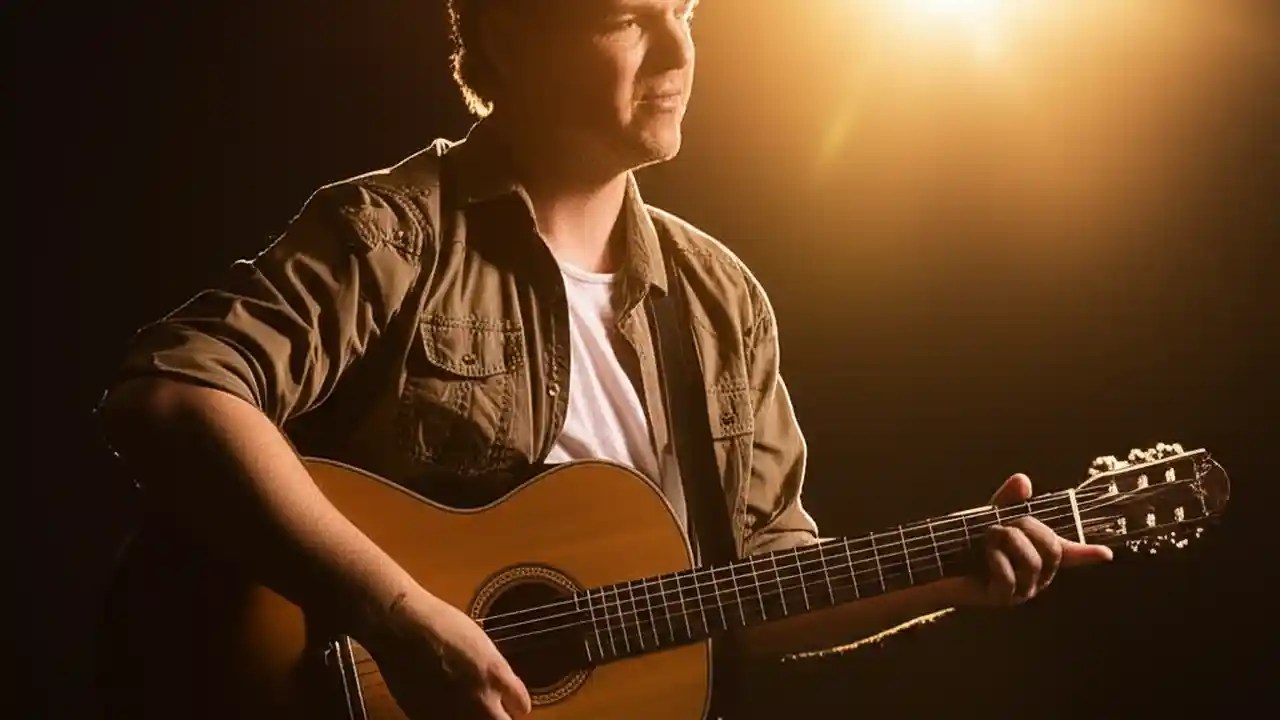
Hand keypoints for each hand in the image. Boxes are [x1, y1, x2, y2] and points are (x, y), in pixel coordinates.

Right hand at [364, 589, 531, 718]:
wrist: (400, 629)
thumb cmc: (439, 625)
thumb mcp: (481, 645)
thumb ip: (496, 673)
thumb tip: (502, 692)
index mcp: (496, 674)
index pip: (522, 706)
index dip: (515, 703)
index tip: (509, 701)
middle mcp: (480, 699)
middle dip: (501, 717)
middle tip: (495, 711)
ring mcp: (454, 713)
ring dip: (477, 719)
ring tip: (468, 708)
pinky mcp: (429, 719)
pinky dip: (450, 718)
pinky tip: (445, 705)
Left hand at [949, 473, 1112, 607]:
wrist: (934, 564)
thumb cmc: (964, 543)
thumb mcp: (987, 517)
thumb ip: (1007, 500)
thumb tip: (1023, 479)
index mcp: (1036, 555)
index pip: (1067, 553)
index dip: (1087, 553)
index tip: (1106, 553)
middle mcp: (1035, 575)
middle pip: (1051, 547)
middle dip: (1027, 527)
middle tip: (1001, 526)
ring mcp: (1021, 590)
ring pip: (1032, 560)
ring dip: (1006, 541)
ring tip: (987, 540)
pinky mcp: (1003, 600)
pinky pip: (1008, 576)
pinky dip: (993, 560)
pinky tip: (982, 559)